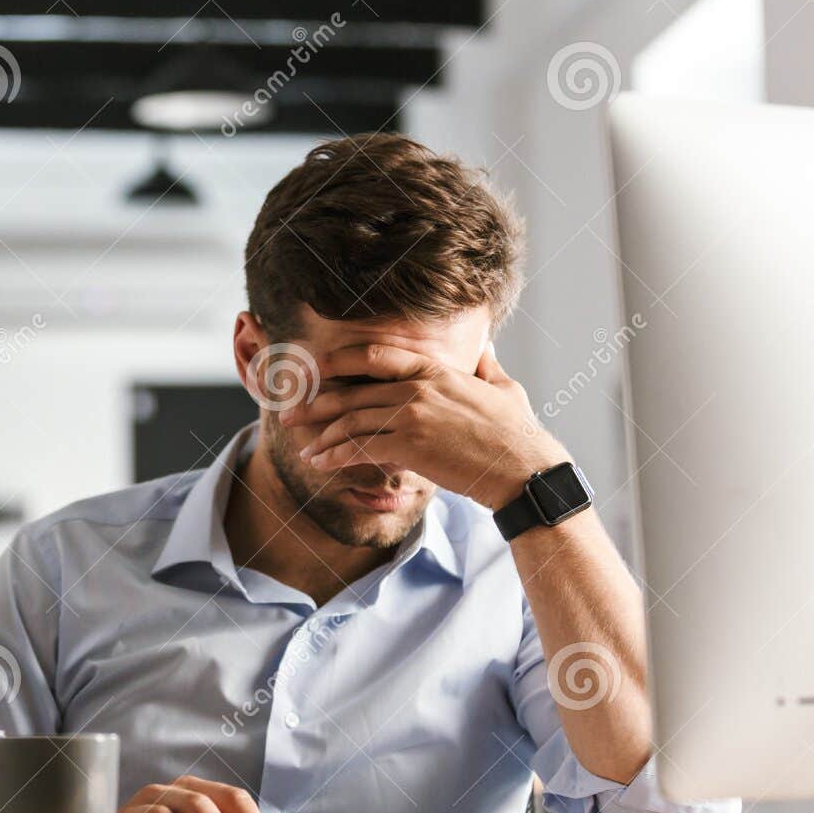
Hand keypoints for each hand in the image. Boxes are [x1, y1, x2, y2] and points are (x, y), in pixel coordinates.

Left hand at [281, 342, 567, 508]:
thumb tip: (486, 345)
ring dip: (321, 437)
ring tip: (304, 449)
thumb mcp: (504, 387)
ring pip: (351, 421)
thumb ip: (486, 365)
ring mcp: (412, 416)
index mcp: (435, 370)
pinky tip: (319, 464)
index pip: (375, 356)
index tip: (317, 370)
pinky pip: (360, 448)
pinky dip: (335, 456)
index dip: (340, 361)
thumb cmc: (516, 432)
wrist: (523, 467)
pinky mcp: (410, 447)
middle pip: (352, 392)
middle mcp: (418, 388)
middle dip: (315, 404)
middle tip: (290, 414)